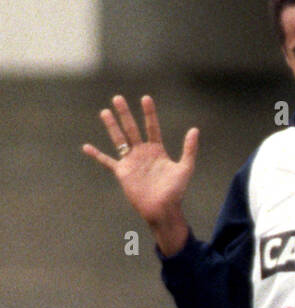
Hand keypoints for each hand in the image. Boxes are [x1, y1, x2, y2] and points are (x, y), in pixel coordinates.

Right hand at [82, 94, 197, 254]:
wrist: (162, 209)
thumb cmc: (175, 192)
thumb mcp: (185, 168)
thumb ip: (189, 150)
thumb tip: (195, 130)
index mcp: (157, 150)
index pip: (152, 127)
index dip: (149, 113)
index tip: (145, 98)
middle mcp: (142, 153)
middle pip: (132, 129)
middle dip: (125, 113)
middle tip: (117, 97)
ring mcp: (131, 162)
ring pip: (119, 140)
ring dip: (112, 126)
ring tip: (105, 111)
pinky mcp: (122, 172)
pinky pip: (107, 161)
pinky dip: (97, 155)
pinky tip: (86, 147)